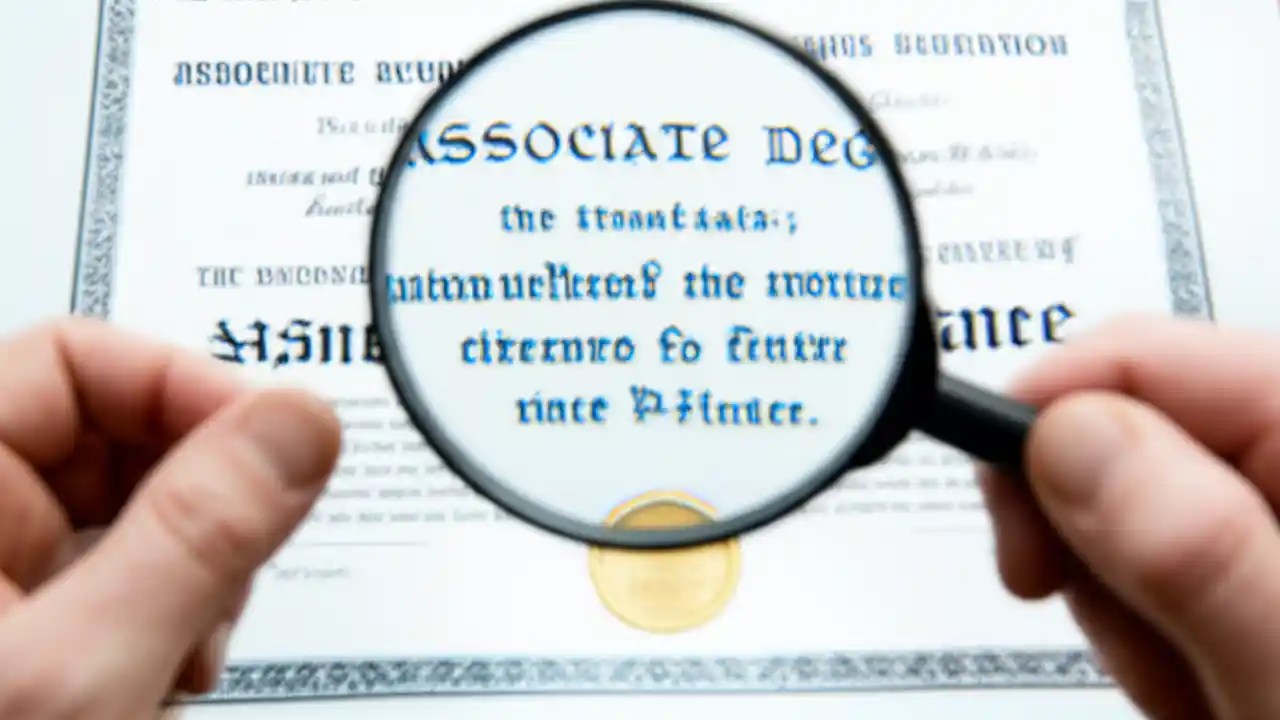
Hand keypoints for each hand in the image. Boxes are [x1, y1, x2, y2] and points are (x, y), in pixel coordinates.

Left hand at [0, 318, 340, 717]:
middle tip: (227, 577)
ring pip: (148, 510)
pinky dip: (180, 618)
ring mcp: (8, 581)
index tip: (274, 450)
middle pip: (125, 436)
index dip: (186, 390)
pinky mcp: (40, 629)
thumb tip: (298, 422)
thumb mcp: (85, 672)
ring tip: (187, 652)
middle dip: (207, 506)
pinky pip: (137, 578)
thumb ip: (198, 539)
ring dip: (202, 576)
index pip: (75, 358)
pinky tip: (171, 673)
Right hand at [981, 317, 1279, 718]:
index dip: (1060, 406)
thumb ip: (1204, 560)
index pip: (1166, 356)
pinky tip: (1199, 691)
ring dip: (1129, 611)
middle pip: (1135, 430)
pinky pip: (1151, 578)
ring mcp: (1275, 536)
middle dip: (1098, 537)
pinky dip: (1148, 641)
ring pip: (1128, 512)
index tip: (1008, 500)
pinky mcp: (1251, 584)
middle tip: (1130, 635)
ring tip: (1194, 693)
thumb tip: (1075, 436)